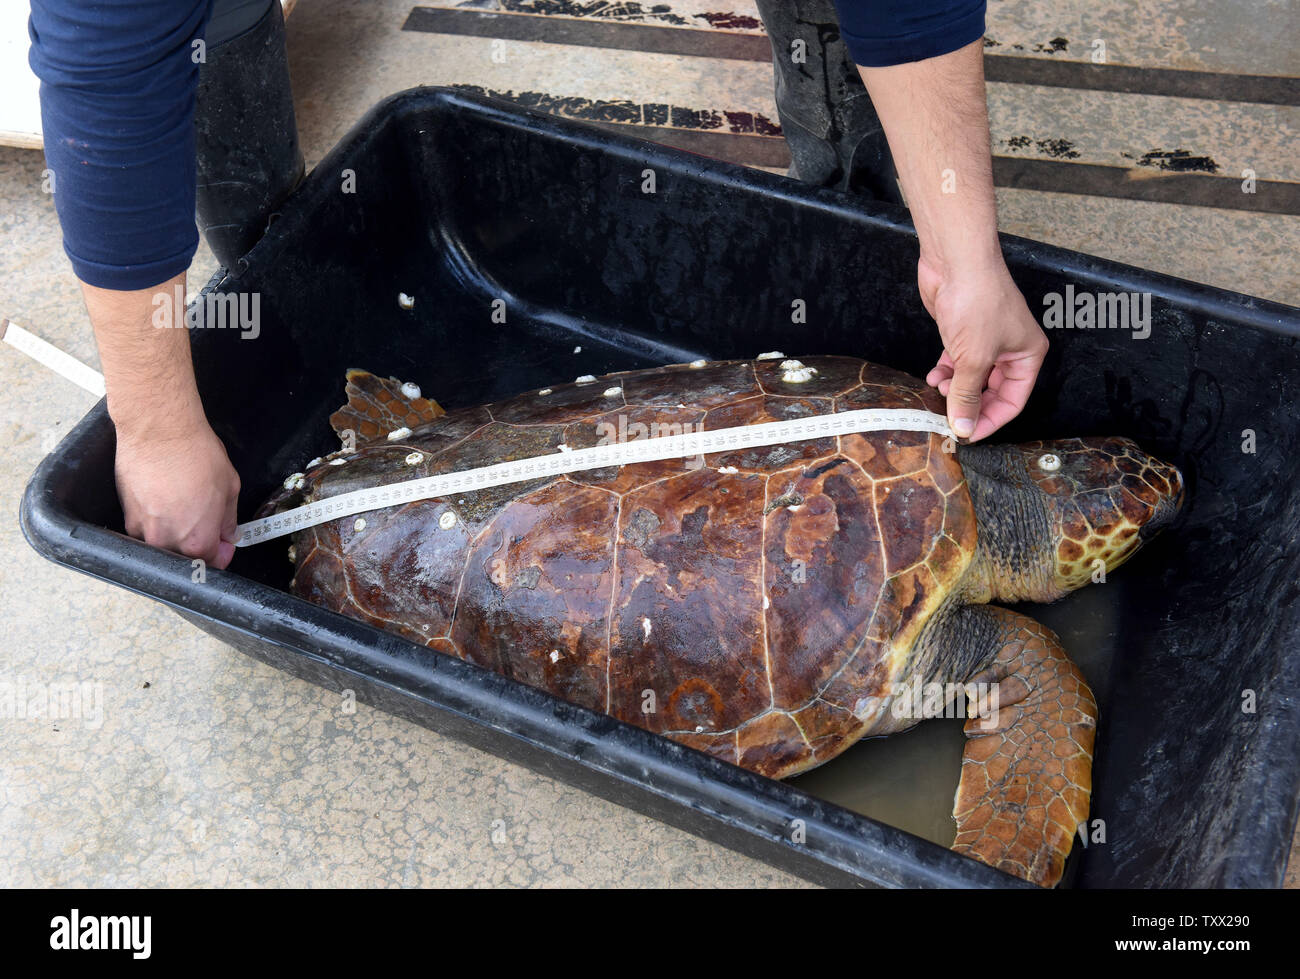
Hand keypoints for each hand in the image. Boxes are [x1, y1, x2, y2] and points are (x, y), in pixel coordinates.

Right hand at [115, 416, 240, 569]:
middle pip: (185, 557)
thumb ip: (228, 519)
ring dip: (176, 532)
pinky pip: (145, 528)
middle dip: (199, 544)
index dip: (222, 553)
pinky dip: (157, 520)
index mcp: (196, 540)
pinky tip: (165, 498)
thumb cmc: (196, 454)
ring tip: (183, 503)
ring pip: (163, 544)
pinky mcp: (126, 515)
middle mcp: (166, 541)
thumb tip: (228, 534)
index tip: (225, 543)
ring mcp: (142, 530)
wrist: (158, 431)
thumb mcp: (229, 487)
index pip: (211, 563)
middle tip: (207, 521)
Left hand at [918, 256, 1047, 441]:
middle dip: (969, 403)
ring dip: (955, 388)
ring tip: (939, 388)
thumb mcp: (974, 359)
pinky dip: (946, 372)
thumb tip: (964, 427)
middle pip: (992, 392)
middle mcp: (1011, 349)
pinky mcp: (964, 332)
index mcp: (1028, 355)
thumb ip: (967, 396)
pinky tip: (934, 376)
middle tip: (949, 416)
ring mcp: (987, 340)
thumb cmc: (978, 300)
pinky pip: (958, 362)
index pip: (1013, 401)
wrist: (956, 261)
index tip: (968, 434)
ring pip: (972, 377)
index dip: (991, 420)